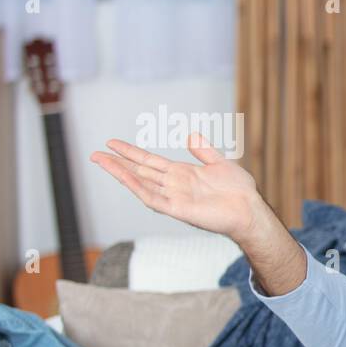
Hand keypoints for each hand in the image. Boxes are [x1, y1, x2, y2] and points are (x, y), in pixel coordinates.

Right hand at [91, 132, 264, 242]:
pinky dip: (139, 188)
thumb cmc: (240, 191)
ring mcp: (174, 198)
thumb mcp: (221, 163)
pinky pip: (154, 199)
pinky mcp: (179, 210)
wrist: (251, 210)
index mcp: (182, 173)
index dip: (131, 152)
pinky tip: (125, 178)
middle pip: (139, 171)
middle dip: (117, 163)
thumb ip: (204, 151)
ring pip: (141, 183)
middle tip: (94, 154)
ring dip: (121, 173)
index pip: (150, 161)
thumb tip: (191, 135)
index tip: (112, 143)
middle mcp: (174, 185)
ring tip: (101, 161)